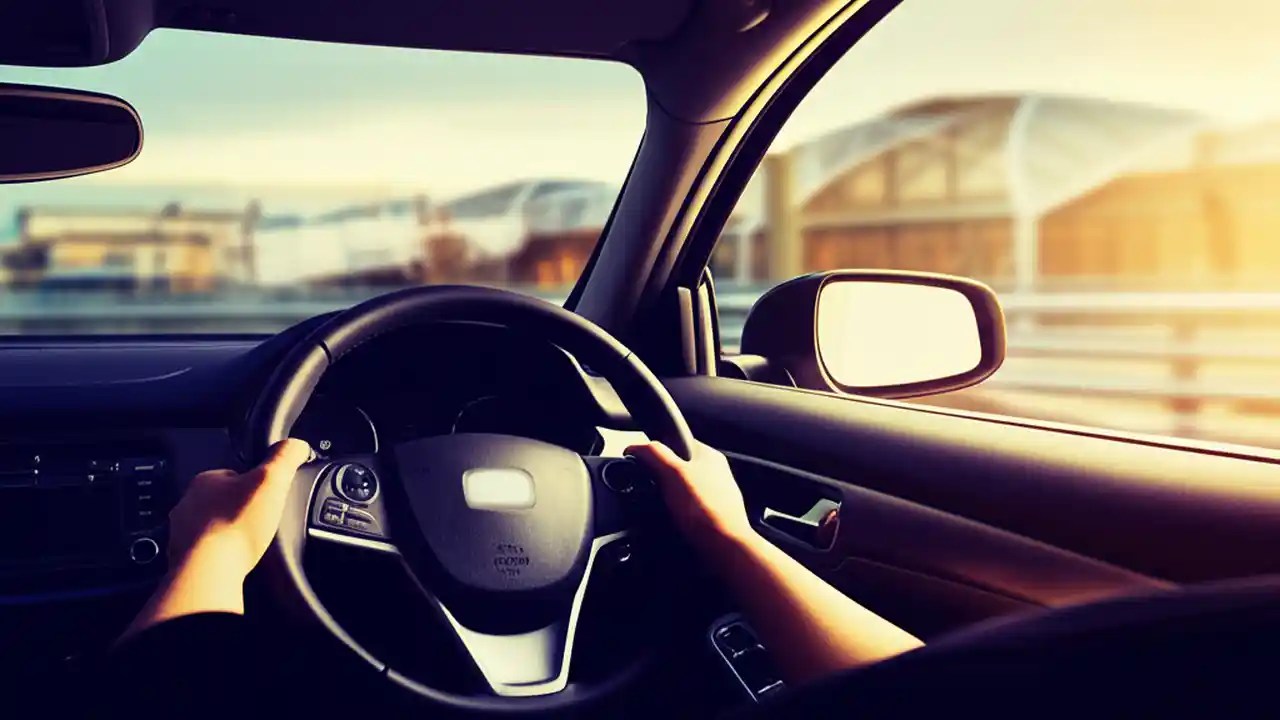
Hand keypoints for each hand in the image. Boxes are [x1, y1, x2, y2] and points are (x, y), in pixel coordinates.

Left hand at [167, 438, 312, 581]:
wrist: (210, 571)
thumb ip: (286, 456)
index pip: (232, 474)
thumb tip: (298, 445)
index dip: (253, 484)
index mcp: (205, 481)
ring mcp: (182, 534)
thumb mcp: (272, 478)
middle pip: (220, 502)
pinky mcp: (182, 560)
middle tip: (261, 522)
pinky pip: (205, 554)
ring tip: (249, 544)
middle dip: (239, 510)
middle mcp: (187, 505)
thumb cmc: (237, 524)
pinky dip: (219, 557)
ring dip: (228, 534)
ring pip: (211, 528)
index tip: (267, 496)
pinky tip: (235, 561)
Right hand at [626, 441, 753, 551]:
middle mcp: (715, 473)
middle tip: (650, 489)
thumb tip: (635, 447)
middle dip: (660, 478)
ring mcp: (716, 496)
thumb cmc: (705, 510)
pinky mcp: (713, 518)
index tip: (641, 464)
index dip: (656, 451)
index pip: (676, 442)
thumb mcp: (672, 473)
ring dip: (667, 500)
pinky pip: (687, 512)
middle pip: (677, 468)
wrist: (725, 549)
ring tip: (661, 509)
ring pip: (681, 491)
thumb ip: (653, 454)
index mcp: (709, 455)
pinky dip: (676, 516)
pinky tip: (673, 523)